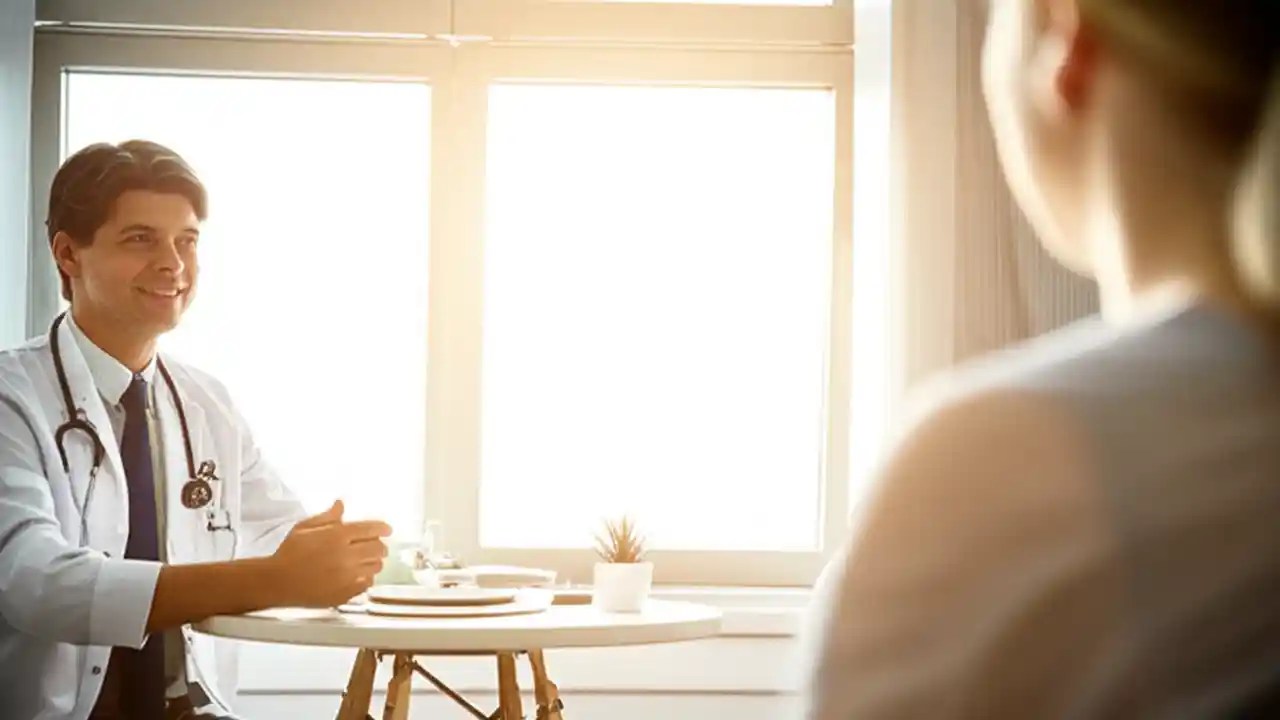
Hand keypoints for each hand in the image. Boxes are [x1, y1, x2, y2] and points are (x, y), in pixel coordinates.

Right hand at [267, 500, 391, 607]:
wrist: (278, 582)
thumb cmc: (289, 552)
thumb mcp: (305, 528)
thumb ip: (327, 516)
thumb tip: (341, 504)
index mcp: (337, 536)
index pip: (370, 529)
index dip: (382, 528)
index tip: (387, 529)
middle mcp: (346, 556)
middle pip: (378, 548)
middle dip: (380, 545)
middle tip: (376, 546)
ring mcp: (348, 576)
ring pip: (376, 567)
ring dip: (375, 562)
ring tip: (367, 560)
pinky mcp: (346, 593)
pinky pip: (367, 584)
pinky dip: (366, 578)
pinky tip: (359, 575)